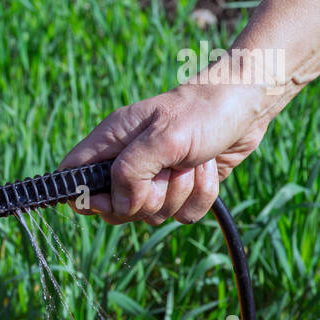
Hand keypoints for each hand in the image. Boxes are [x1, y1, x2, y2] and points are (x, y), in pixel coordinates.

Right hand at [58, 83, 270, 224]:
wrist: (247, 104)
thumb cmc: (203, 111)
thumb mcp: (164, 137)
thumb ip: (132, 172)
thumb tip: (118, 206)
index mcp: (110, 142)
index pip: (71, 176)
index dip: (83, 195)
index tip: (111, 197)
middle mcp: (127, 162)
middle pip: (114, 209)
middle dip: (146, 200)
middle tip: (168, 172)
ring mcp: (154, 179)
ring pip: (151, 215)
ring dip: (180, 193)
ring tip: (192, 161)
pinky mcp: (181, 190)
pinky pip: (182, 215)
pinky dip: (200, 196)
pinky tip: (206, 168)